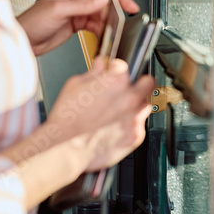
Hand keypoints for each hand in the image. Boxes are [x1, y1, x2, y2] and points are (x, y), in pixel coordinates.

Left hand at [17, 0, 140, 55]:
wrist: (24, 40)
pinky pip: (96, 23)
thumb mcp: (58, 10)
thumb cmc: (32, 22)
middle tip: (131, 9)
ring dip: (111, 18)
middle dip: (119, 2)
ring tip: (119, 24)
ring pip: (102, 11)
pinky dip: (103, 28)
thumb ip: (83, 4)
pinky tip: (107, 32)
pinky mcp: (77, 23)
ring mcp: (78, 10)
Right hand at [46, 58, 155, 172]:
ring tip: (118, 112)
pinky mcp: (136, 136)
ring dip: (135, 106)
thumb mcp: (74, 86)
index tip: (112, 73)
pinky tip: (115, 127)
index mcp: (116, 82)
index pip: (124, 66)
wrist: (65, 148)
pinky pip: (140, 126)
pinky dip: (130, 125)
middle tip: (129, 89)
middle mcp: (130, 98)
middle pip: (147, 82)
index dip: (115, 69)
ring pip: (144, 105)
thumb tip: (100, 65)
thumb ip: (92, 73)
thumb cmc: (67, 119)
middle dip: (138, 83)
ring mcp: (135, 118)